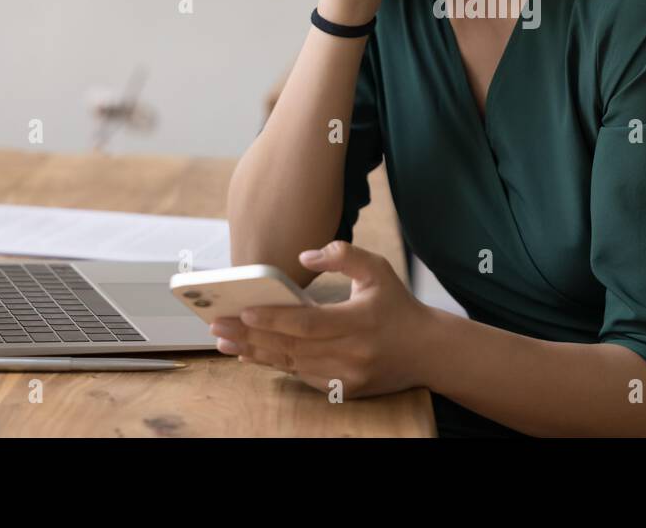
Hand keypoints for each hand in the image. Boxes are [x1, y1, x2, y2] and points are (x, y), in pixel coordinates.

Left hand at [210, 240, 433, 398]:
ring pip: (292, 365)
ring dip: (255, 353)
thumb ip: (343, 254)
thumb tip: (304, 255)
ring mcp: (347, 376)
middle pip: (291, 347)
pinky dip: (275, 364)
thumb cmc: (397, 306)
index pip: (307, 323)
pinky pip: (302, 376)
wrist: (427, 352)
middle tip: (218, 325)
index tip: (243, 310)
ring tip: (226, 341)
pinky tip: (253, 354)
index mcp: (359, 321)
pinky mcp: (344, 391)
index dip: (274, 318)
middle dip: (250, 335)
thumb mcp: (378, 270)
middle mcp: (351, 353)